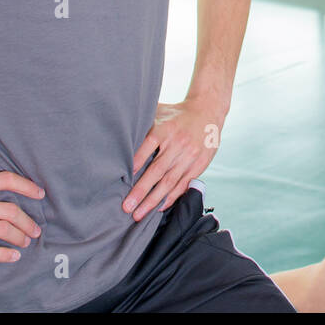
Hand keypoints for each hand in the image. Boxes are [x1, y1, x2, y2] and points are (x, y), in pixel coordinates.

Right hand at [0, 158, 43, 262]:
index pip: (7, 180)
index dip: (28, 186)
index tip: (40, 194)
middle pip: (11, 211)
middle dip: (28, 222)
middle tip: (36, 229)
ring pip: (3, 231)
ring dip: (19, 237)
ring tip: (25, 242)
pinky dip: (4, 255)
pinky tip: (12, 256)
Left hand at [124, 96, 223, 220]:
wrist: (208, 111)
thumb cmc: (176, 114)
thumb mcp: (160, 112)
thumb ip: (142, 124)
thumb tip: (117, 137)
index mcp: (166, 128)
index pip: (148, 147)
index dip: (135, 163)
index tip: (123, 180)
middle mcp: (179, 143)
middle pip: (157, 170)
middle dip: (141, 191)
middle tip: (126, 206)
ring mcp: (190, 155)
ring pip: (170, 181)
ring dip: (153, 200)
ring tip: (139, 214)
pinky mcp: (200, 163)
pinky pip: (184, 183)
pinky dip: (172, 197)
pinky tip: (159, 207)